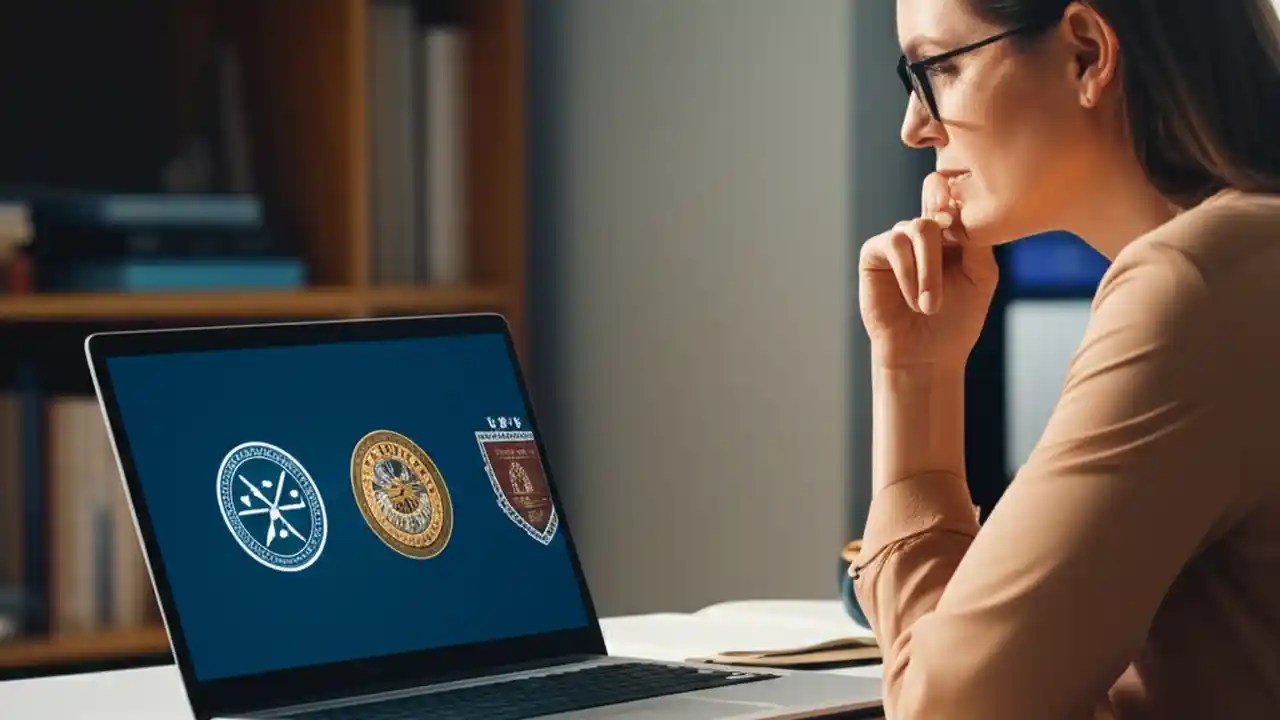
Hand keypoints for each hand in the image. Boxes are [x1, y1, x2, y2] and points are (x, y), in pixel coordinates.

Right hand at [858, 172, 998, 369]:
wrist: (926, 355)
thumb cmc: (957, 321)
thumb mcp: (981, 277)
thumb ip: (977, 241)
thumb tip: (964, 211)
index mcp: (953, 235)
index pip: (957, 204)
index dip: (963, 211)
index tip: (968, 239)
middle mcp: (925, 233)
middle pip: (937, 216)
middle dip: (941, 260)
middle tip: (937, 301)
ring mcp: (900, 240)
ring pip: (917, 228)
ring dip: (926, 271)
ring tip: (927, 306)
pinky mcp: (875, 252)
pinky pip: (894, 243)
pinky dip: (907, 272)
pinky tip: (911, 300)